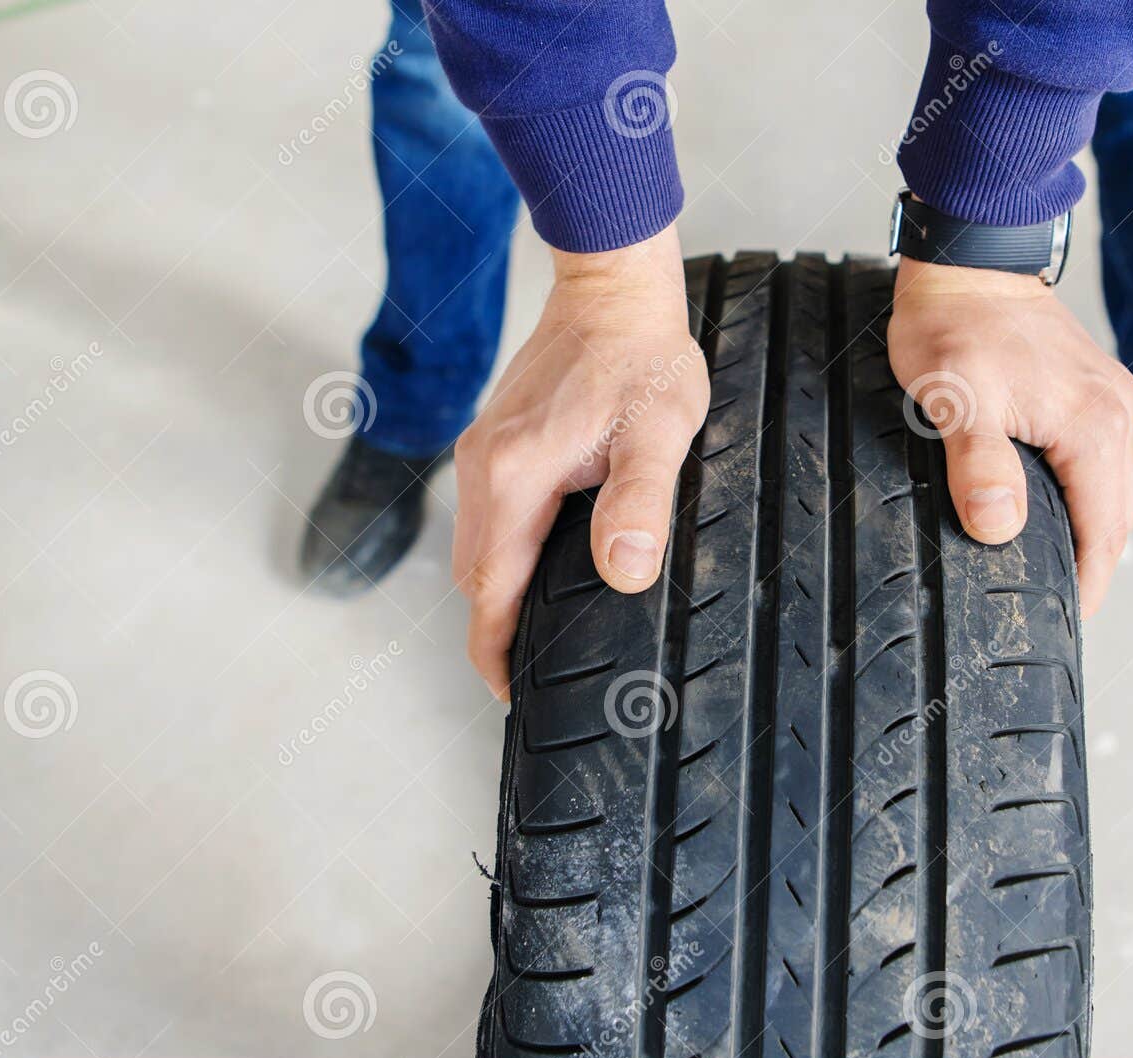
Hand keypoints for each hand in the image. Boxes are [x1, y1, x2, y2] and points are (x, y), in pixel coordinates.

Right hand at [452, 225, 707, 698]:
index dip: (497, 653)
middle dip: (494, 633)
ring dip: (496, 596)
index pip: (489, 593)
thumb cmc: (642, 355)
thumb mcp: (660, 433)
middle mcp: (483, 468)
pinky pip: (486, 518)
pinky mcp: (495, 441)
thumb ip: (639, 504)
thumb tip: (622, 572)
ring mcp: (483, 453)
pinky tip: (539, 567)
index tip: (514, 695)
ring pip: (474, 549)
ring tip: (537, 635)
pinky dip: (501, 557)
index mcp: (514, 477)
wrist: (613, 287)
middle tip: (533, 677)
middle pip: (472, 579)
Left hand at [887, 257, 1132, 617]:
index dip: (1089, 582)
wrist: (968, 258)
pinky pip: (1101, 460)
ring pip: (1112, 489)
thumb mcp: (954, 398)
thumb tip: (1000, 528)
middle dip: (1095, 567)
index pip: (1105, 530)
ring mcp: (1109, 399)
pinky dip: (1088, 496)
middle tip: (1062, 610)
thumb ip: (978, 465)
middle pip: (1117, 516)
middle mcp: (1115, 413)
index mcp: (1093, 425)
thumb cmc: (955, 322)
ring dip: (1093, 533)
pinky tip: (1059, 514)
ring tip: (1061, 574)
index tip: (1068, 621)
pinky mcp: (1093, 390)